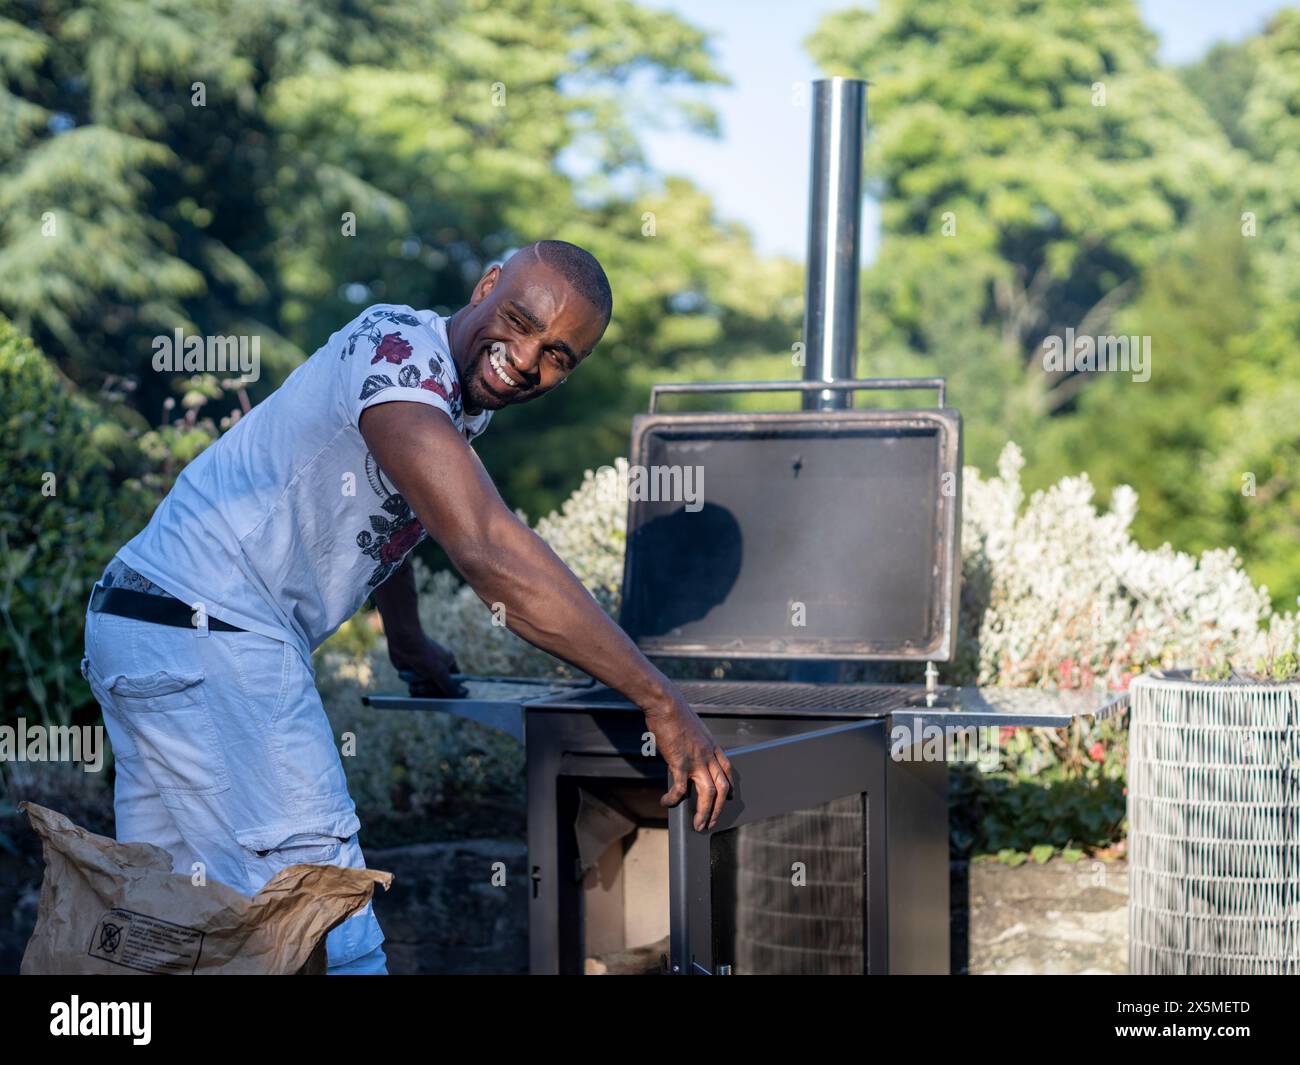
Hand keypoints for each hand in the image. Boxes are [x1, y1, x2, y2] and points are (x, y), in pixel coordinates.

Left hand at [389, 633, 466, 697]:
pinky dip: (414, 686)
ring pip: (427, 687)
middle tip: (427, 688)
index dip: (451, 688)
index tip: (447, 696)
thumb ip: (450, 686)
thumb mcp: (440, 673)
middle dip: (432, 689)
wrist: (404, 644)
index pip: (454, 679)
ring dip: (422, 688)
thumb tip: (462, 694)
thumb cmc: (425, 655)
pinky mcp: (413, 671)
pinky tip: (412, 686)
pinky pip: (416, 685)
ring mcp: (425, 668)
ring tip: (417, 685)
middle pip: (439, 686)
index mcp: (448, 662)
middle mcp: (437, 665)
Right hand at [647, 693, 733, 830]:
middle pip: (722, 788)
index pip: (727, 770)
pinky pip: (681, 789)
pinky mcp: (680, 763)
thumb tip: (683, 752)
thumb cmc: (674, 713)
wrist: (666, 704)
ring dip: (705, 812)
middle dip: (717, 809)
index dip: (729, 787)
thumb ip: (692, 744)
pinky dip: (674, 799)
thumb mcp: (691, 729)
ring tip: (698, 825)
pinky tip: (666, 802)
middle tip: (710, 822)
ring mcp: (696, 760)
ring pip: (709, 793)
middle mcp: (708, 755)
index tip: (727, 798)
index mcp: (712, 746)